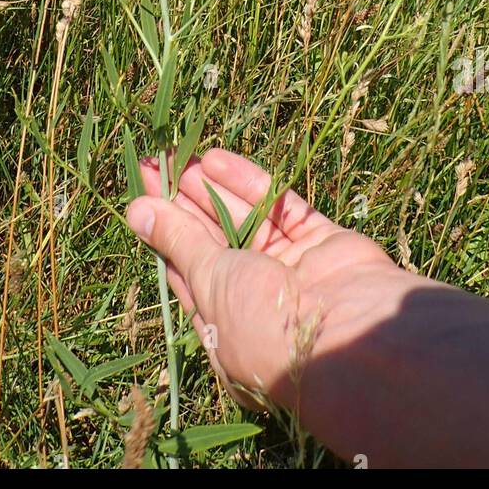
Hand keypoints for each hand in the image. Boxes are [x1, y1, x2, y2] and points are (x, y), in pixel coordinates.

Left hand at [128, 147, 415, 434]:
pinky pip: (281, 208)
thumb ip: (179, 241)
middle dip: (186, 203)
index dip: (164, 229)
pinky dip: (253, 184)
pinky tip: (219, 160)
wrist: (351, 332)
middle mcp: (258, 300)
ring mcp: (292, 270)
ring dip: (215, 189)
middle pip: (215, 242)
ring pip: (247, 220)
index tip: (142, 192)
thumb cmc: (265, 324)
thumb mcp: (210, 283)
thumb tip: (137, 212)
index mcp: (226, 327)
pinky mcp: (321, 243)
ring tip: (184, 155)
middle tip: (158, 162)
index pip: (187, 270)